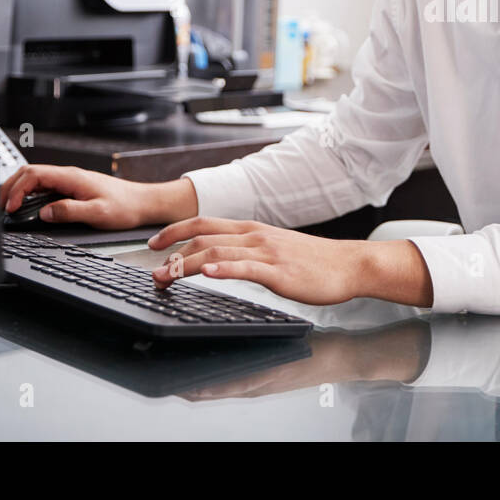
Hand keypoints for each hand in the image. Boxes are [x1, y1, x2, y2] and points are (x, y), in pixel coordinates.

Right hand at [0, 164, 196, 229]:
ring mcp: (70, 181)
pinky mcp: (72, 188)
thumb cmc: (126, 206)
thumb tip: (44, 213)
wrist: (143, 202)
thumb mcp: (98, 213)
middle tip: (0, 207)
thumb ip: (70, 211)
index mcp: (72, 177)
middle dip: (10, 187)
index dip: (16, 190)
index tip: (11, 208)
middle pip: (29, 173)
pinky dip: (30, 195)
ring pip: (35, 179)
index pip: (34, 174)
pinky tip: (27, 206)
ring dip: (18, 190)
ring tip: (9, 207)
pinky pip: (45, 187)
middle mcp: (69, 175)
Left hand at [147, 218, 367, 305]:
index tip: (152, 243)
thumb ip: (247, 250)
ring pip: (218, 253)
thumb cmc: (313, 261)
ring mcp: (267, 253)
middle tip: (151, 271)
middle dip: (171, 253)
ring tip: (166, 276)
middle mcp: (255, 237)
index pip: (204, 223)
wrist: (348, 264)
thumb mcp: (274, 248)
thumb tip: (219, 258)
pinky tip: (208, 275)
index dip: (174, 230)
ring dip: (186, 264)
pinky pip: (247, 268)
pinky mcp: (279, 272)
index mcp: (252, 230)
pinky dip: (224, 270)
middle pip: (204, 238)